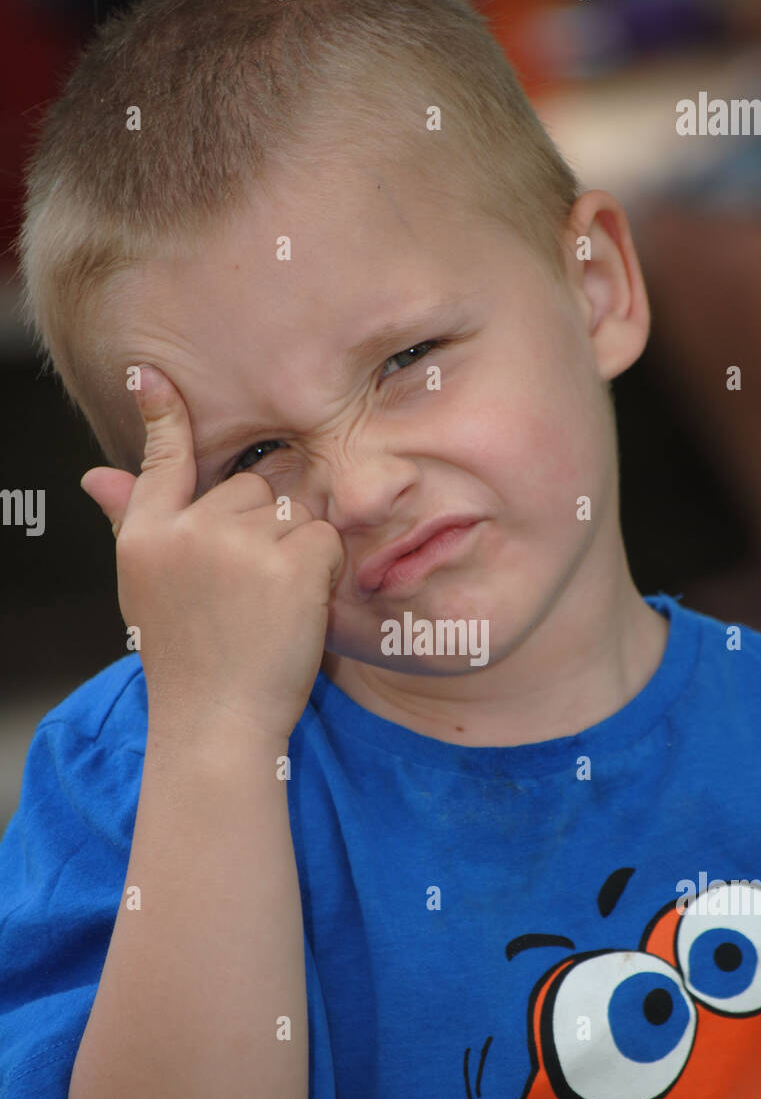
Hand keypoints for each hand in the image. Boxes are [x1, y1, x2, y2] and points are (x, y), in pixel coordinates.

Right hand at [79, 365, 343, 740]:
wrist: (217, 722)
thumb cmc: (188, 659)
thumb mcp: (147, 588)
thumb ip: (134, 522)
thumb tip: (95, 476)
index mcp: (149, 535)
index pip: (162, 460)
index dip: (164, 416)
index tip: (152, 375)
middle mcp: (189, 530)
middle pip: (253, 487)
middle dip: (265, 527)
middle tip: (249, 593)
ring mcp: (240, 544)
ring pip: (295, 511)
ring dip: (297, 550)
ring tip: (270, 606)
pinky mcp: (290, 563)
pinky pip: (327, 538)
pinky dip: (326, 571)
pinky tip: (299, 609)